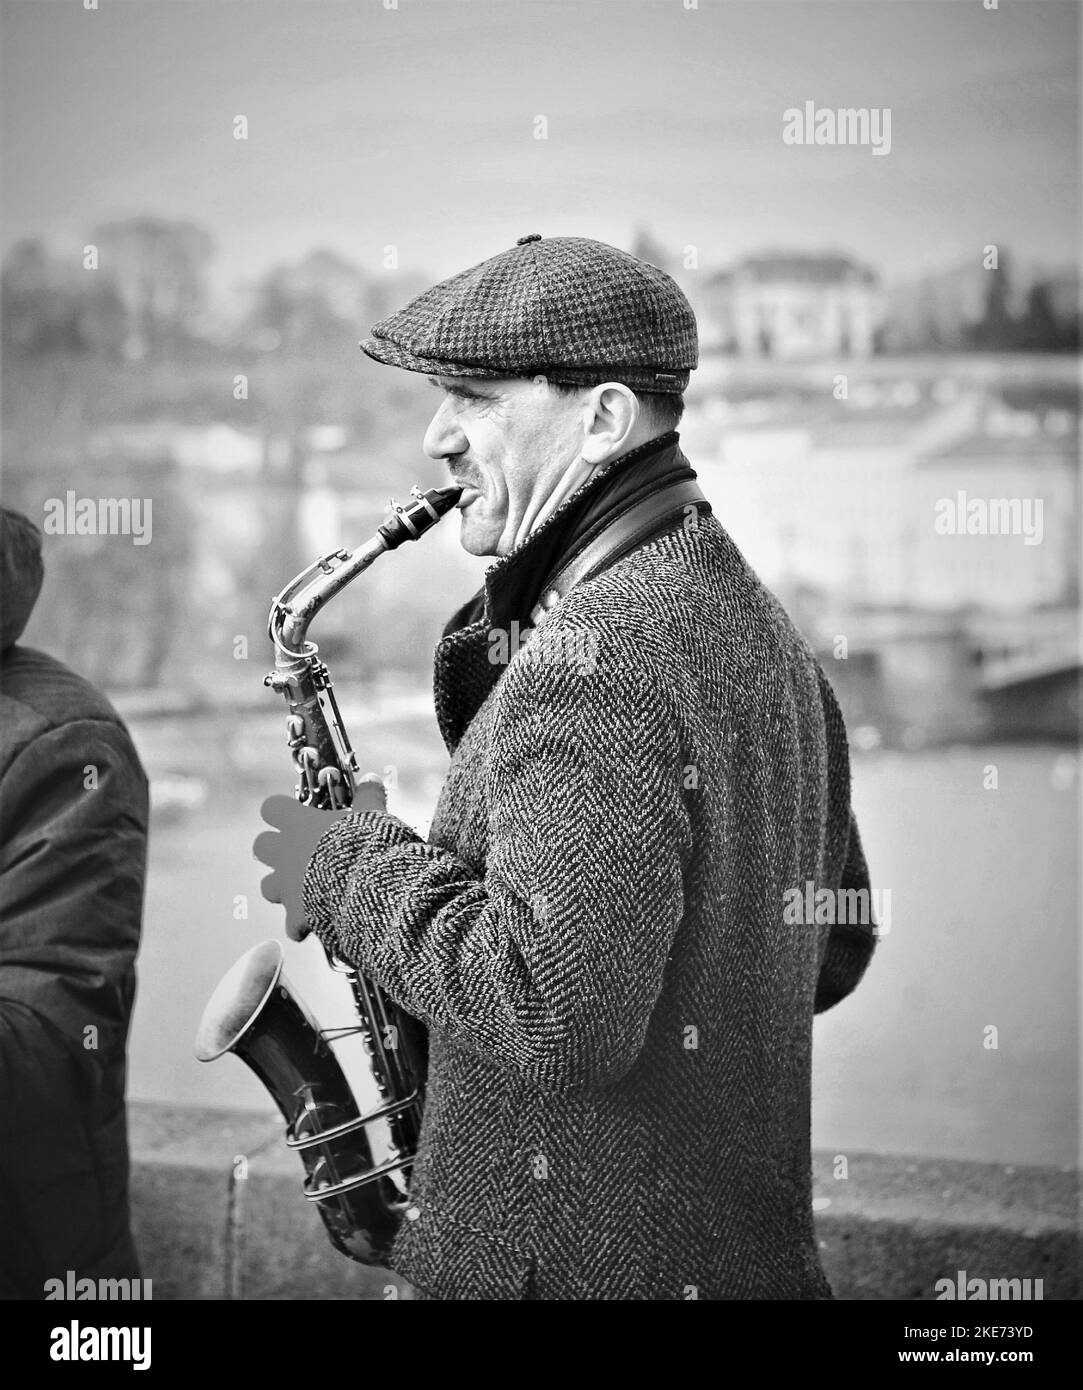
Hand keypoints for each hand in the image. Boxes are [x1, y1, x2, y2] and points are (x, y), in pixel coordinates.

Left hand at [253, 776, 386, 940]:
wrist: (367, 888)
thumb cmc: (366, 844)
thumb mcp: (373, 814)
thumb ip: (369, 797)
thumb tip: (372, 778)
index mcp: (299, 824)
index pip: (272, 808)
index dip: (282, 811)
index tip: (297, 814)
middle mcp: (285, 854)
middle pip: (261, 846)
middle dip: (276, 850)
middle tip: (299, 852)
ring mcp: (287, 886)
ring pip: (267, 887)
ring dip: (283, 888)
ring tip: (307, 890)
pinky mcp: (296, 915)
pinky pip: (291, 925)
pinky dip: (301, 926)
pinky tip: (318, 925)